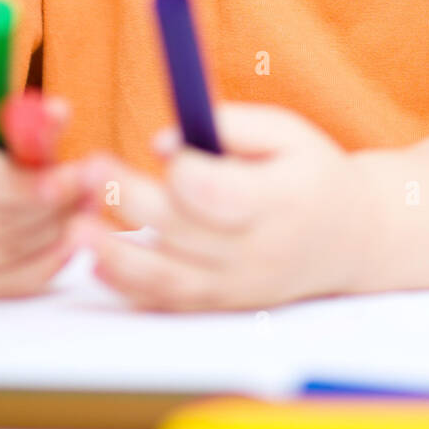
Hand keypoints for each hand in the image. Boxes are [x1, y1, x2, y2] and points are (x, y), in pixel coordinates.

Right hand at [0, 92, 100, 297]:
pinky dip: (45, 264)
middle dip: (55, 206)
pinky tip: (72, 239)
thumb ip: (20, 117)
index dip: (29, 183)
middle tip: (98, 185)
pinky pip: (5, 283)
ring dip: (56, 232)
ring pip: (6, 254)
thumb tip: (59, 113)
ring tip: (90, 204)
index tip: (79, 176)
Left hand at [74, 104, 365, 311]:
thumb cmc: (311, 171)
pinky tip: (96, 263)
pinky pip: (170, 301)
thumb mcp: (287, 131)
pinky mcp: (224, 303)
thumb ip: (229, 126)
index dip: (183, 170)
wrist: (352, 238)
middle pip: (181, 231)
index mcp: (280, 201)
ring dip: (115, 255)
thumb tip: (162, 142)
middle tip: (89, 169)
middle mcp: (258, 251)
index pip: (218, 194)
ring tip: (75, 229)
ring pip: (168, 278)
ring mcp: (239, 285)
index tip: (161, 146)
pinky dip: (130, 286)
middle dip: (128, 199)